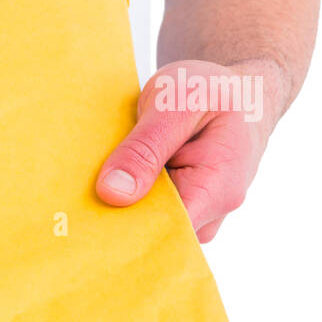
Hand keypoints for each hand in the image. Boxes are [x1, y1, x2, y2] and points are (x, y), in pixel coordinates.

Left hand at [95, 59, 281, 242]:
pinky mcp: (181, 205)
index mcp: (217, 190)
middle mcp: (211, 212)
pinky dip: (126, 195)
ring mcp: (197, 212)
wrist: (240, 89)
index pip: (163, 232)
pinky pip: (147, 210)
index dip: (124, 229)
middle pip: (150, 232)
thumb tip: (113, 194)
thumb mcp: (176, 104)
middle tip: (82, 190)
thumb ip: (146, 148)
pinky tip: (112, 175)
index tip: (87, 218)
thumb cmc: (213, 90)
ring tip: (99, 174)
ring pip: (145, 222)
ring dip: (119, 202)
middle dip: (116, 214)